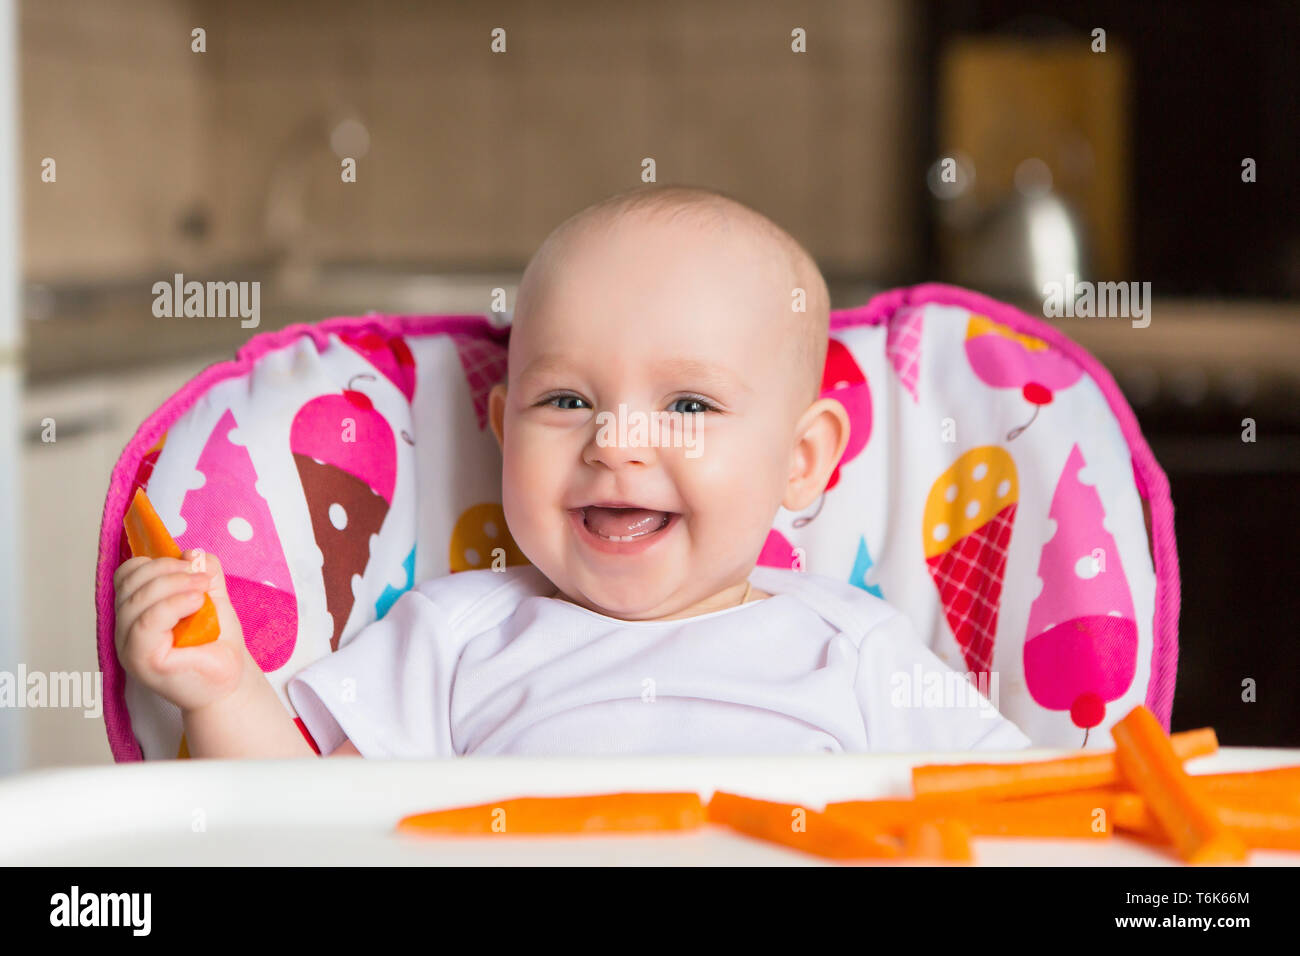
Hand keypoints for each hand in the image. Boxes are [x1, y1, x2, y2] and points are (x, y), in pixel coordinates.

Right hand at [113, 550, 250, 712]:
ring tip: (203, 590)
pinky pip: (147, 622)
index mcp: (135, 611)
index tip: (191, 565)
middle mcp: (125, 629)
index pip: (127, 576)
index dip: (156, 562)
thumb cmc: (216, 644)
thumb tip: (193, 552)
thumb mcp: (212, 598)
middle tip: (202, 578)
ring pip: (137, 600)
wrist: (229, 681)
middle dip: (169, 570)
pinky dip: (173, 604)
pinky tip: (196, 603)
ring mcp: (129, 646)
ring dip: (174, 584)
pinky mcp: (140, 659)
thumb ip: (203, 574)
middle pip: (130, 583)